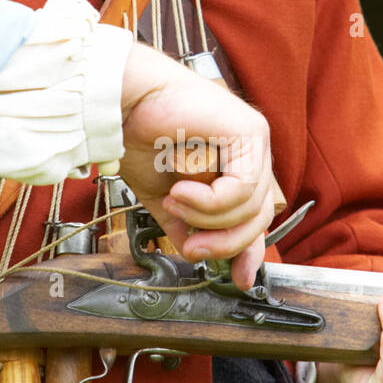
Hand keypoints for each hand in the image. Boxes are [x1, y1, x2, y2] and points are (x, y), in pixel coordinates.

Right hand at [119, 43, 274, 289]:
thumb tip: (206, 258)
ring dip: (207, 218)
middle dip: (224, 243)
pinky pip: (240, 189)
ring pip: (250, 208)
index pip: (256, 217)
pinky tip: (181, 190)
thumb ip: (190, 227)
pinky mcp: (250, 131)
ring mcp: (255, 141)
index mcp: (237, 166)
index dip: (248, 251)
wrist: (122, 104)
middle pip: (259, 218)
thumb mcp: (169, 200)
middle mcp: (252, 153)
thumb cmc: (140, 139)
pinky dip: (208, 201)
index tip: (237, 278)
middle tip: (192, 248)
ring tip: (174, 202)